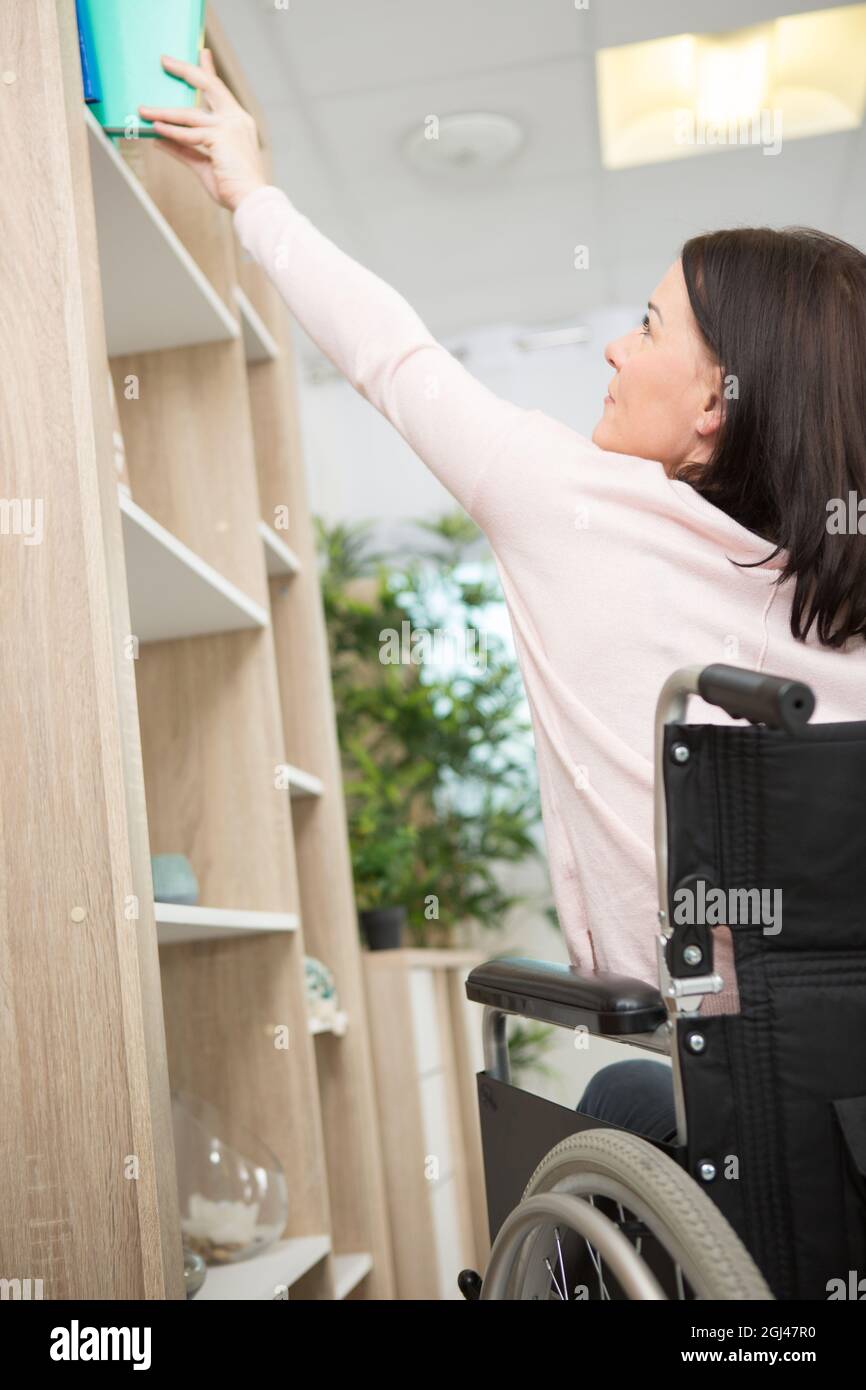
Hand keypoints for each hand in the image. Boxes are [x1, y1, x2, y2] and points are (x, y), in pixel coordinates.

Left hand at [139, 50, 266, 212]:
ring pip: (190, 114)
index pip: (220, 91)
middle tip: (165, 60)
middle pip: (208, 86)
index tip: (202, 54)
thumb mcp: (205, 165)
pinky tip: (156, 129)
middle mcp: (235, 119)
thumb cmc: (234, 187)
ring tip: (145, 110)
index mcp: (238, 123)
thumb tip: (159, 139)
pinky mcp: (220, 138)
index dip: (209, 71)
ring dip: (165, 112)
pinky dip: (171, 132)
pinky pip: (189, 134)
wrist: (252, 201)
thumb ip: (183, 150)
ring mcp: (229, 126)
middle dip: (185, 70)